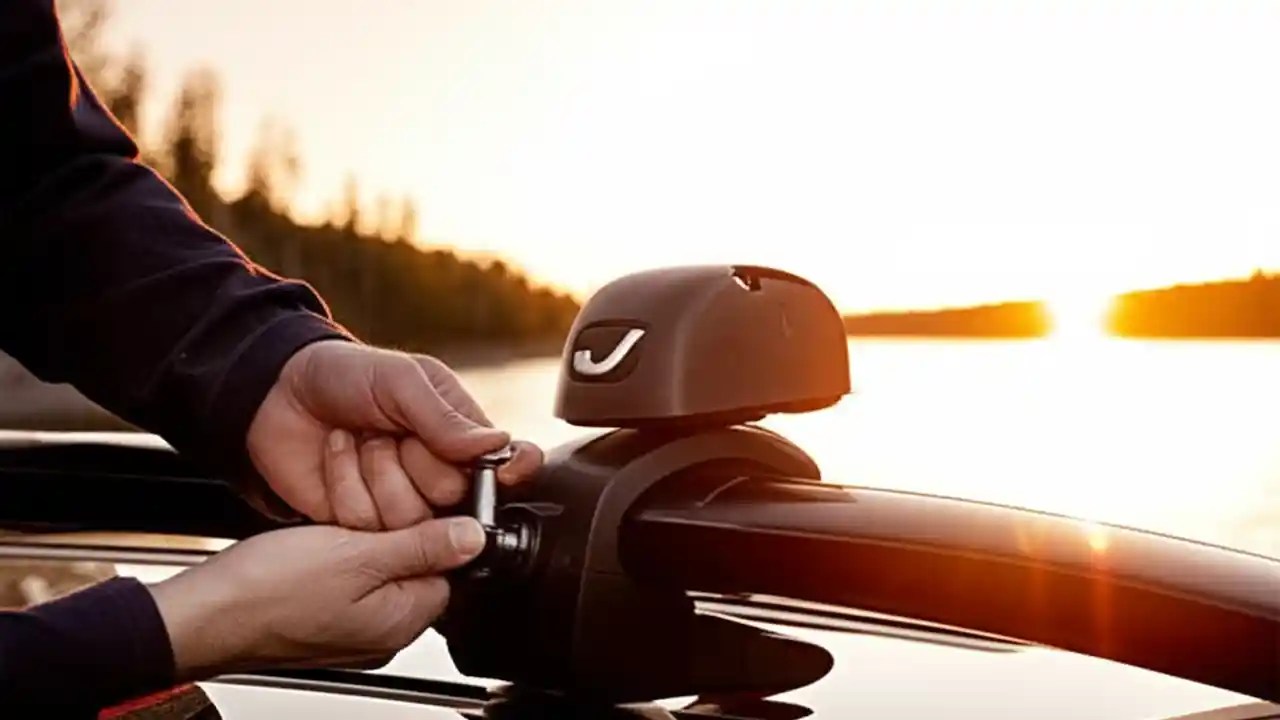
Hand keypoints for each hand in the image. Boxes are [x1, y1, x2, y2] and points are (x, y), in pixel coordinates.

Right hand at [148, 515, 486, 678]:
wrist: (199, 617)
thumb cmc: (266, 593)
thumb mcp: (357, 556)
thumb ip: (422, 546)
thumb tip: (474, 538)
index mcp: (400, 623)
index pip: (448, 568)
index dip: (434, 526)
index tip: (411, 497)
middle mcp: (381, 632)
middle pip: (414, 564)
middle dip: (395, 524)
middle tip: (364, 506)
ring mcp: (350, 626)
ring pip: (379, 564)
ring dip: (363, 531)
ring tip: (335, 521)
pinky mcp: (322, 615)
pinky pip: (348, 574)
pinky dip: (339, 548)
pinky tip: (318, 538)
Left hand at [246, 340, 541, 528]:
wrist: (277, 394)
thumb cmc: (347, 376)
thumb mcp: (400, 380)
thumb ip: (445, 416)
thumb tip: (496, 445)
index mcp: (461, 434)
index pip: (508, 464)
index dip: (511, 470)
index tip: (504, 469)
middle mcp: (438, 474)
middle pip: (457, 499)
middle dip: (419, 463)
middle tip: (390, 431)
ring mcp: (401, 503)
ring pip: (413, 521)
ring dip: (376, 472)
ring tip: (360, 441)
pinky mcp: (362, 526)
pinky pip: (369, 529)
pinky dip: (345, 487)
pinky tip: (337, 458)